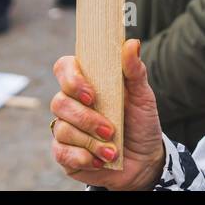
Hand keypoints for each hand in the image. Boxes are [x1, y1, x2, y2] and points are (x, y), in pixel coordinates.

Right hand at [50, 39, 165, 189]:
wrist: (146, 161)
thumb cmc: (141, 123)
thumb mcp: (143, 96)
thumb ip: (135, 71)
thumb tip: (132, 43)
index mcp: (87, 83)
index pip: (63, 68)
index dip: (71, 79)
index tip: (91, 94)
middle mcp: (72, 104)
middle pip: (59, 102)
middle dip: (85, 118)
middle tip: (110, 129)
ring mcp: (66, 128)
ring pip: (61, 128)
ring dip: (90, 141)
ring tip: (111, 150)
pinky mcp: (65, 153)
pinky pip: (61, 152)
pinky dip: (82, 157)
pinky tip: (100, 161)